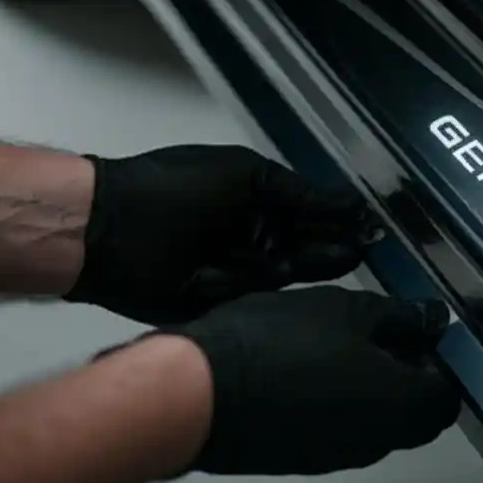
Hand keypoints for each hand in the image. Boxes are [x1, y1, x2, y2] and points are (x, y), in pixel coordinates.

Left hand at [67, 145, 378, 323]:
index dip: (342, 222)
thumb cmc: (177, 188)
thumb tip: (352, 202)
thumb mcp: (248, 176)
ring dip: (300, 266)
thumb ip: (302, 194)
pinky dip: (250, 284)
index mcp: (260, 205)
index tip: (370, 227)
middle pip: (308, 250)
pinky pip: (253, 299)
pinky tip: (250, 271)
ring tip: (316, 256)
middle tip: (359, 248)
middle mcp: (254, 240)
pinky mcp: (220, 305)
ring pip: (285, 276)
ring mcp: (238, 274)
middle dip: (331, 248)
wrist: (111, 227)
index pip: (314, 216)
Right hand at [161, 286, 458, 474]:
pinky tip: (304, 366)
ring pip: (374, 421)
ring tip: (336, 342)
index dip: (440, 360)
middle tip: (380, 333)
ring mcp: (338, 455)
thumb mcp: (348, 309)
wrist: (199, 393)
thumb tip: (430, 318)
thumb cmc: (275, 346)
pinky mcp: (302, 458)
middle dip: (406, 374)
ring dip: (368, 387)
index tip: (419, 330)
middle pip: (414, 414)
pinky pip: (335, 429)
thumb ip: (399, 316)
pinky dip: (333, 401)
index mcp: (404, 406)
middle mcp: (379, 441)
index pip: (449, 395)